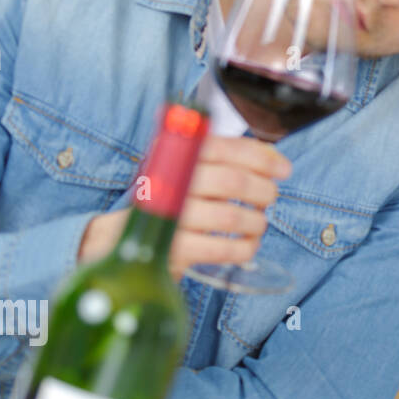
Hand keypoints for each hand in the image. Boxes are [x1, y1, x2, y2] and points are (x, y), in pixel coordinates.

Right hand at [78, 136, 291, 282]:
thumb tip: (272, 155)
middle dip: (263, 190)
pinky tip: (247, 246)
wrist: (115, 240)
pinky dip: (244, 248)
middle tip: (270, 198)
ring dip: (256, 222)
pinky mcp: (173, 251)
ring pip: (231, 218)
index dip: (261, 157)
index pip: (225, 147)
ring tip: (258, 224)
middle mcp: (172, 183)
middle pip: (233, 181)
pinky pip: (221, 250)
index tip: (284, 168)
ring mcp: (171, 219)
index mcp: (175, 157)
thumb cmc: (166, 201)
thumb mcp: (187, 171)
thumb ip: (225, 158)